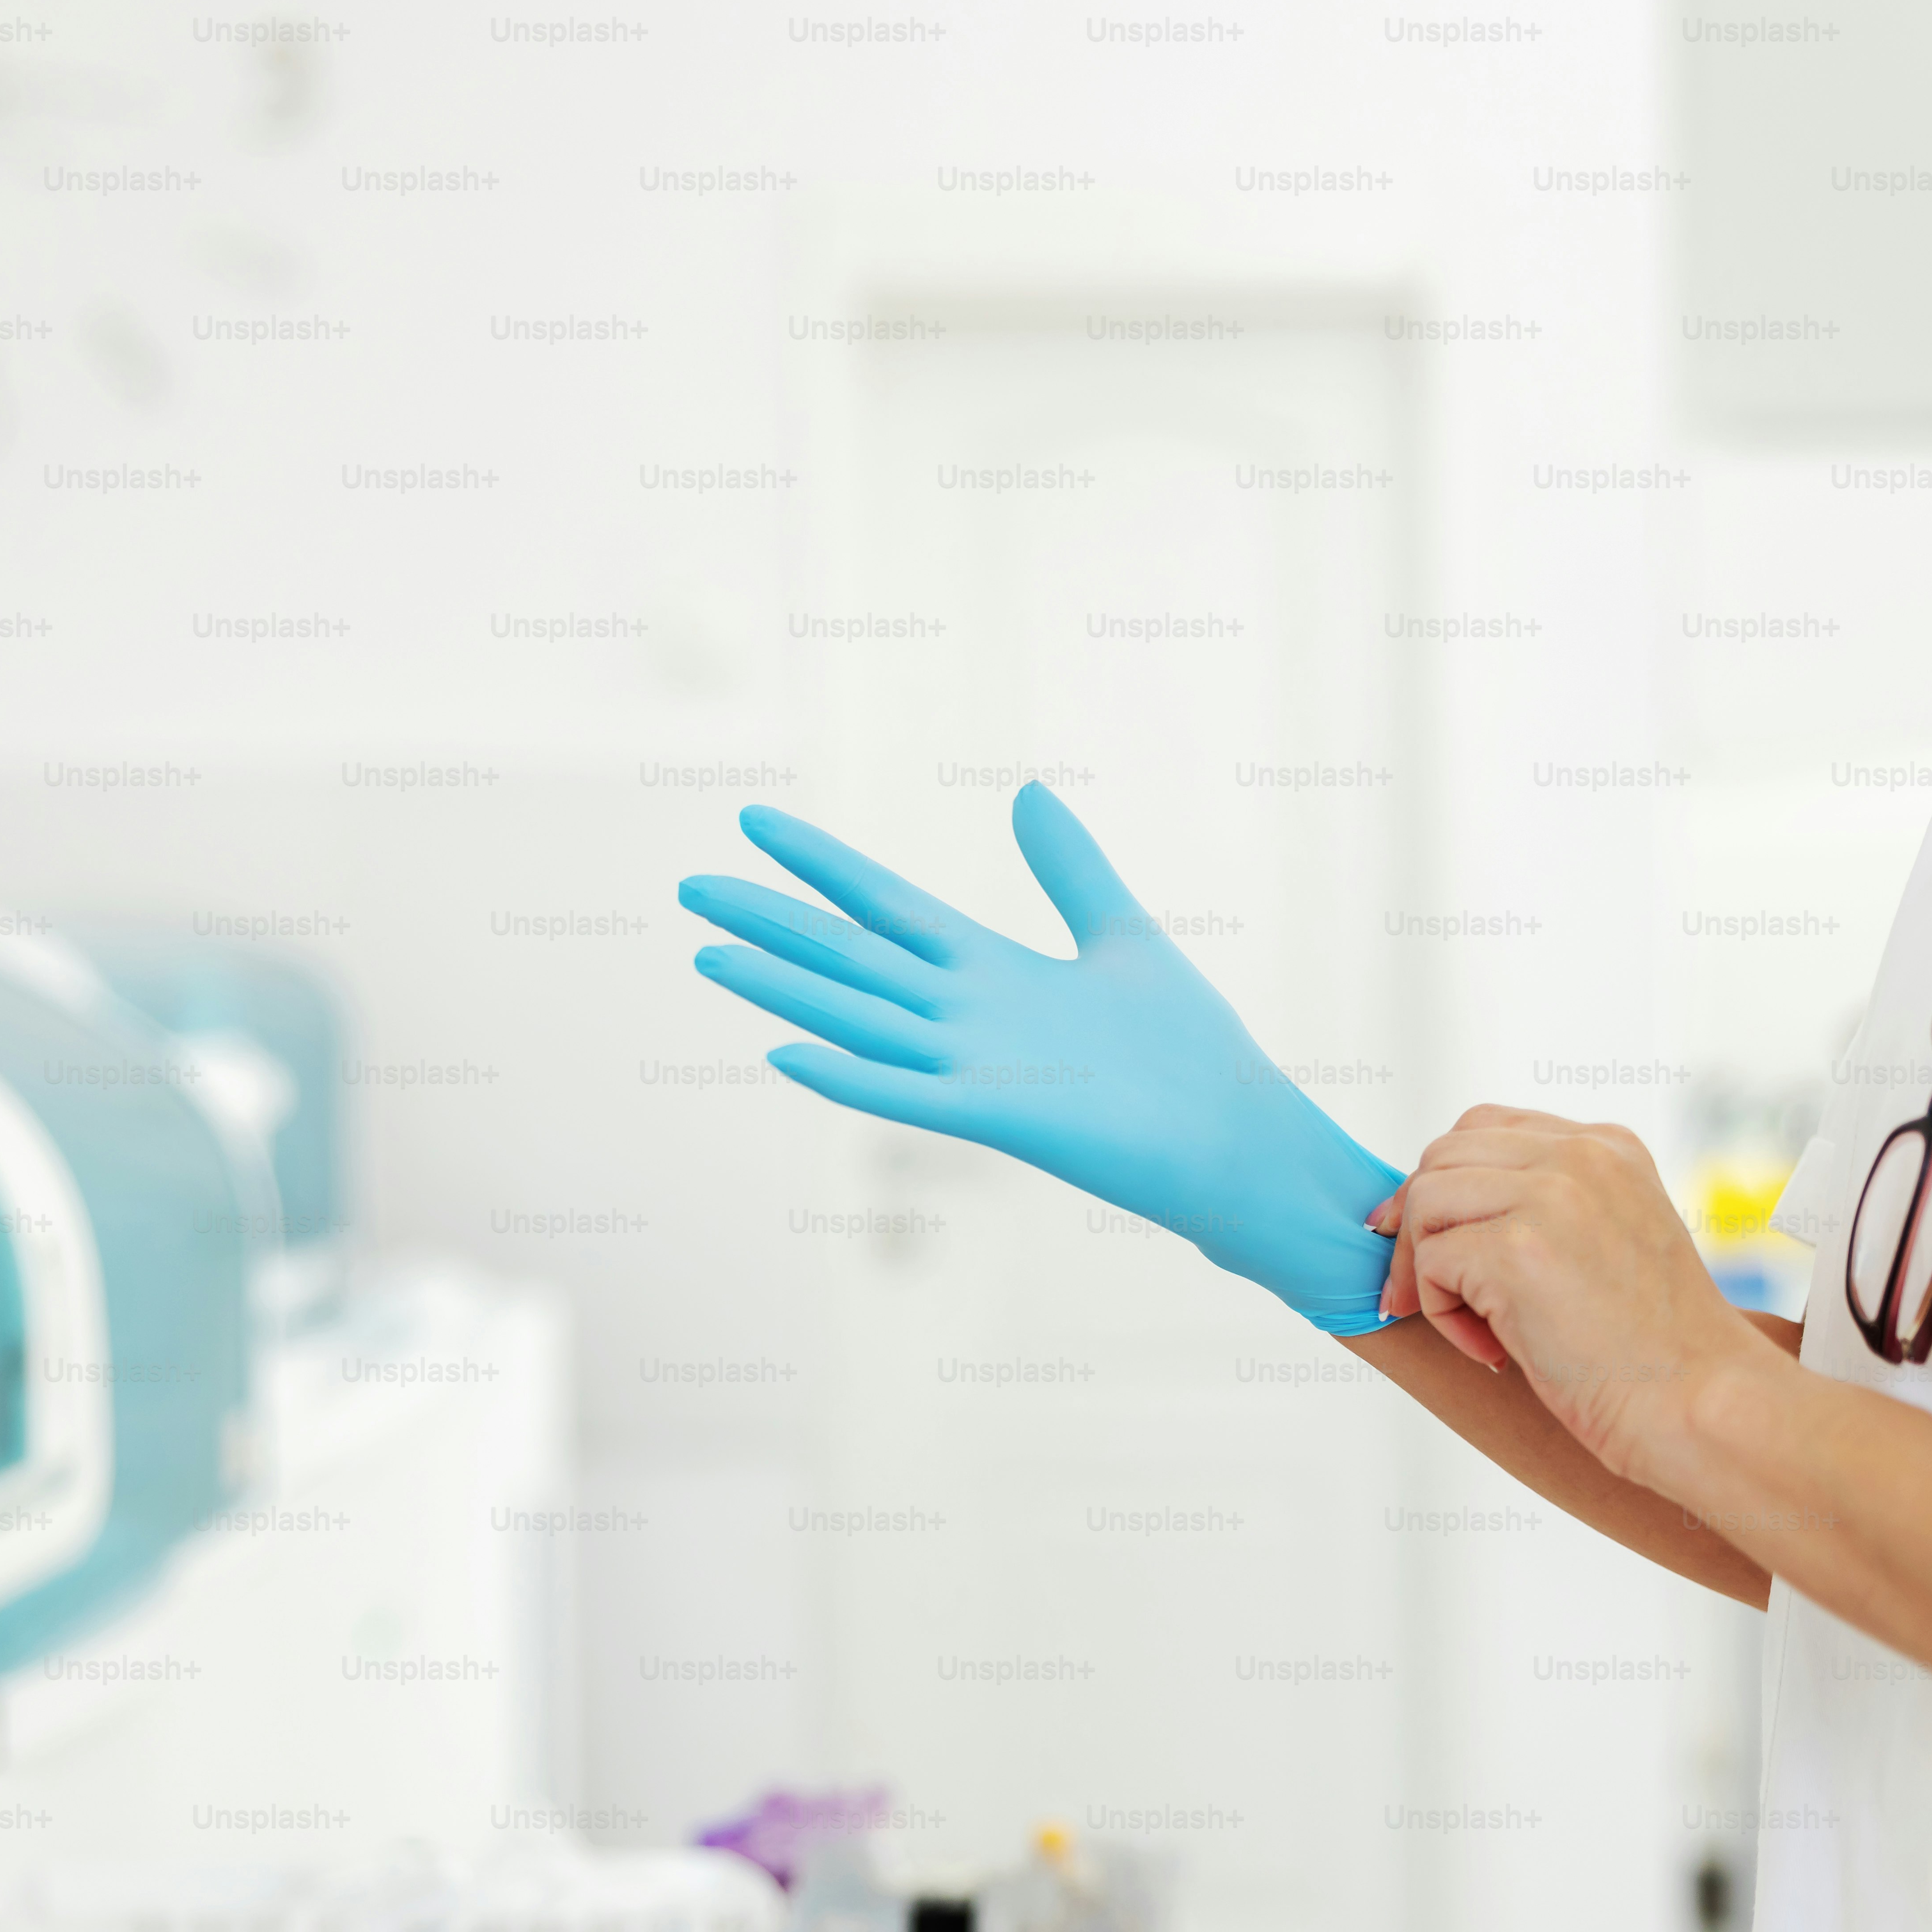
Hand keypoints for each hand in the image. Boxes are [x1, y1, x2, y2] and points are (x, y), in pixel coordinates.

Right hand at [679, 783, 1405, 1332]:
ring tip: (711, 953)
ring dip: (785, 992)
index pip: (883, 905)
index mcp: (989, 971)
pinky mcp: (1004, 1117)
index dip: (821, 864)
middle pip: (849, 957)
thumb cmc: (1187, 1054)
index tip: (755, 820)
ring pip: (860, 1020)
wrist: (1239, 1141)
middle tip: (691, 885)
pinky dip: (849, 1077)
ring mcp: (977, 1070)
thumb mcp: (1121, 934)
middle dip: (773, 921)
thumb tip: (1025, 791)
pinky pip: (908, 1097)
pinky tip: (785, 1053)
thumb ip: (1068, 867)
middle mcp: (966, 1018)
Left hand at [1373, 1105, 1773, 1483]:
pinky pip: (1432, 1261)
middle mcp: (1581, 1154)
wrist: (1699, 1405)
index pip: (1486, 1128)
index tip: (1426, 1236)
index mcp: (1608, 1147)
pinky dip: (1441, 1312)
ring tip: (1476, 1328)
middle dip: (1417, 1225)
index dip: (1441, 1180)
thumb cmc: (1651, 1350)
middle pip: (1444, 1156)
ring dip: (1426, 1271)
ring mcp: (1552, 1195)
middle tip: (1421, 1293)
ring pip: (1426, 1200)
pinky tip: (1491, 1349)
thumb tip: (1432, 1204)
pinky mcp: (1518, 1247)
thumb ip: (1544, 1205)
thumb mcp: (1609, 1242)